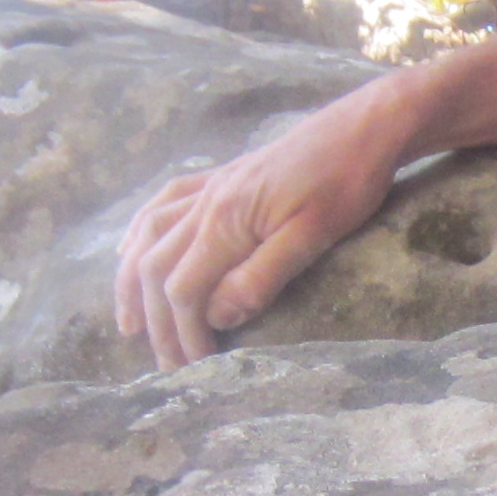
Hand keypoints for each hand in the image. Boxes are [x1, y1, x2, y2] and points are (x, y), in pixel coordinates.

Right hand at [110, 28, 496, 368]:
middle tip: (167, 366)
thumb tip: (216, 316)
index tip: (196, 370)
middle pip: (156, 268)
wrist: (366, 126)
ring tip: (130, 324)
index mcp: (226, 218)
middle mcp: (207, 201)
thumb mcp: (314, 234)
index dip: (183, 334)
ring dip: (131, 282)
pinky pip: (162, 204)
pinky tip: (130, 251)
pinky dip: (139, 234)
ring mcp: (211, 185)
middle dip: (157, 322)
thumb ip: (262, 276)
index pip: (183, 289)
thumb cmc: (348, 180)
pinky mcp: (222, 177)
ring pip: (148, 236)